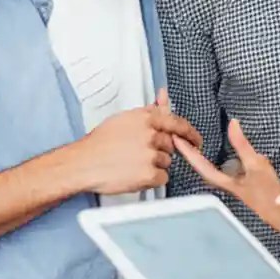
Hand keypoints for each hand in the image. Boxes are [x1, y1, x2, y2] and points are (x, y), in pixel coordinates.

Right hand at [75, 89, 201, 195]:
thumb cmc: (100, 142)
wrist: (83, 164)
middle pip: (171, 145)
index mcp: (146, 119)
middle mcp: (151, 135)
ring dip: (154, 165)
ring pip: (166, 162)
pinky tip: (134, 174)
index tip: (196, 140)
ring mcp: (151, 156)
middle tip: (140, 154)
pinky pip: (162, 178)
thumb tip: (163, 98)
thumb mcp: (124, 119)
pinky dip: (151, 179)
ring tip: (132, 164)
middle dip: (160, 150)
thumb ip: (148, 111)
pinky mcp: (149, 175)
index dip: (189, 133)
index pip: (177, 123)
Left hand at [172, 118, 279, 232]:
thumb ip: (242, 145)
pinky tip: (208, 153)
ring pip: (206, 168)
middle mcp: (221, 183)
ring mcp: (228, 184)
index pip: (199, 164)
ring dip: (197, 155)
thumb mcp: (256, 164)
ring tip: (186, 141)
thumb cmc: (268, 192)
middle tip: (176, 135)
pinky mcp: (236, 183)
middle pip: (199, 166)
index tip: (175, 137)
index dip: (186, 151)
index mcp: (222, 181)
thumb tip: (232, 123)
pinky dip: (209, 159)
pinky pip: (217, 169)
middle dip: (188, 152)